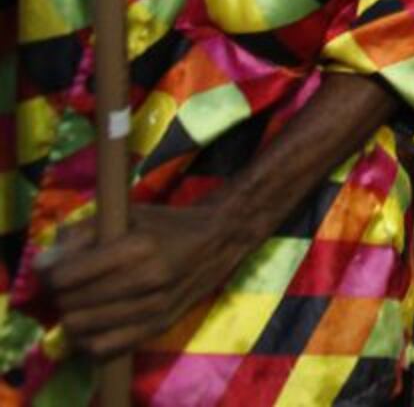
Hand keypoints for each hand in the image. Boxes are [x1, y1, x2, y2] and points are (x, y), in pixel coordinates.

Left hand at [40, 202, 252, 359]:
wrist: (219, 242)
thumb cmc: (167, 224)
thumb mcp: (126, 214)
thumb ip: (82, 231)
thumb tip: (46, 263)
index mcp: (137, 246)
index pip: (66, 275)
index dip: (49, 273)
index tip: (55, 268)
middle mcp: (147, 279)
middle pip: (70, 302)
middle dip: (59, 295)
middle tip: (69, 285)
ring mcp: (154, 306)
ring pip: (82, 327)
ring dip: (72, 316)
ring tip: (81, 303)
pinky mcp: (159, 325)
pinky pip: (104, 347)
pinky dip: (88, 339)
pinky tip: (94, 324)